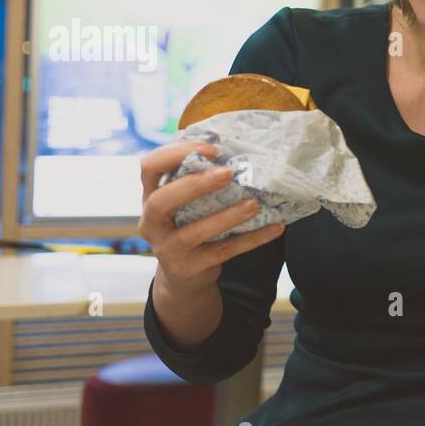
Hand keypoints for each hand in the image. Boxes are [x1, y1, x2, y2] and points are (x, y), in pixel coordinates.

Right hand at [137, 141, 283, 290]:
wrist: (183, 277)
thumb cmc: (187, 227)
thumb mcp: (183, 204)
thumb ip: (194, 180)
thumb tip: (233, 148)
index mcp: (149, 197)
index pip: (149, 168)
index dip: (175, 154)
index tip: (211, 149)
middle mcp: (151, 223)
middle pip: (162, 201)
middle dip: (195, 185)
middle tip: (227, 173)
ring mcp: (167, 248)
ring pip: (195, 231)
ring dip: (227, 216)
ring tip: (253, 204)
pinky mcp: (189, 267)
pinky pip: (224, 251)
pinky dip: (252, 239)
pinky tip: (275, 228)